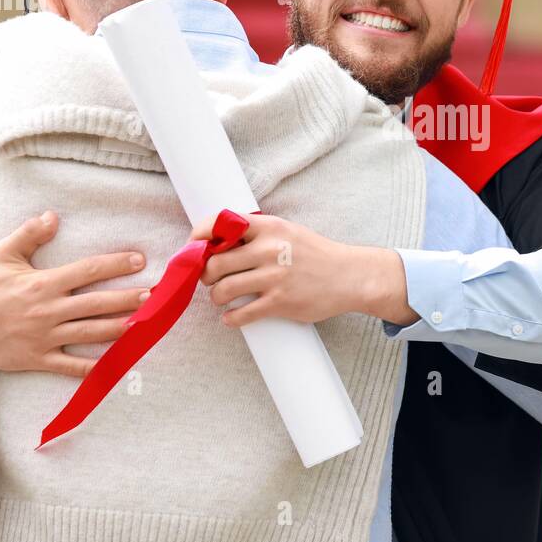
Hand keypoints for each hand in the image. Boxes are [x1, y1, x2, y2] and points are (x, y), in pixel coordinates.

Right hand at [0, 210, 151, 376]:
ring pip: (90, 333)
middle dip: (128, 299)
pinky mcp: (40, 359)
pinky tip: (118, 364)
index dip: (115, 265)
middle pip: (96, 304)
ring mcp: (45, 337)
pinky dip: (94, 368)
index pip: (86, 271)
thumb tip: (53, 216)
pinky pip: (71, 366)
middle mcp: (48, 311)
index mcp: (43, 283)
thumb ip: (29, 234)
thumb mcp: (3, 255)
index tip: (139, 260)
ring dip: (120, 328)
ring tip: (145, 323)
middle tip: (155, 294)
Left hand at [192, 214, 417, 327]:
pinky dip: (230, 318)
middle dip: (207, 275)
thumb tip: (217, 242)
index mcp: (270, 227)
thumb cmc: (315, 254)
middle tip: (211, 279)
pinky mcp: (280, 303)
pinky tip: (231, 317)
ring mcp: (274, 277)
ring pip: (223, 290)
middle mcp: (270, 250)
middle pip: (215, 263)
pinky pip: (241, 314)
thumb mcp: (287, 231)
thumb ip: (257, 234)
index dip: (200, 236)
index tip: (193, 246)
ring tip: (222, 297)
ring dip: (216, 297)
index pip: (221, 223)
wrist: (348, 276)